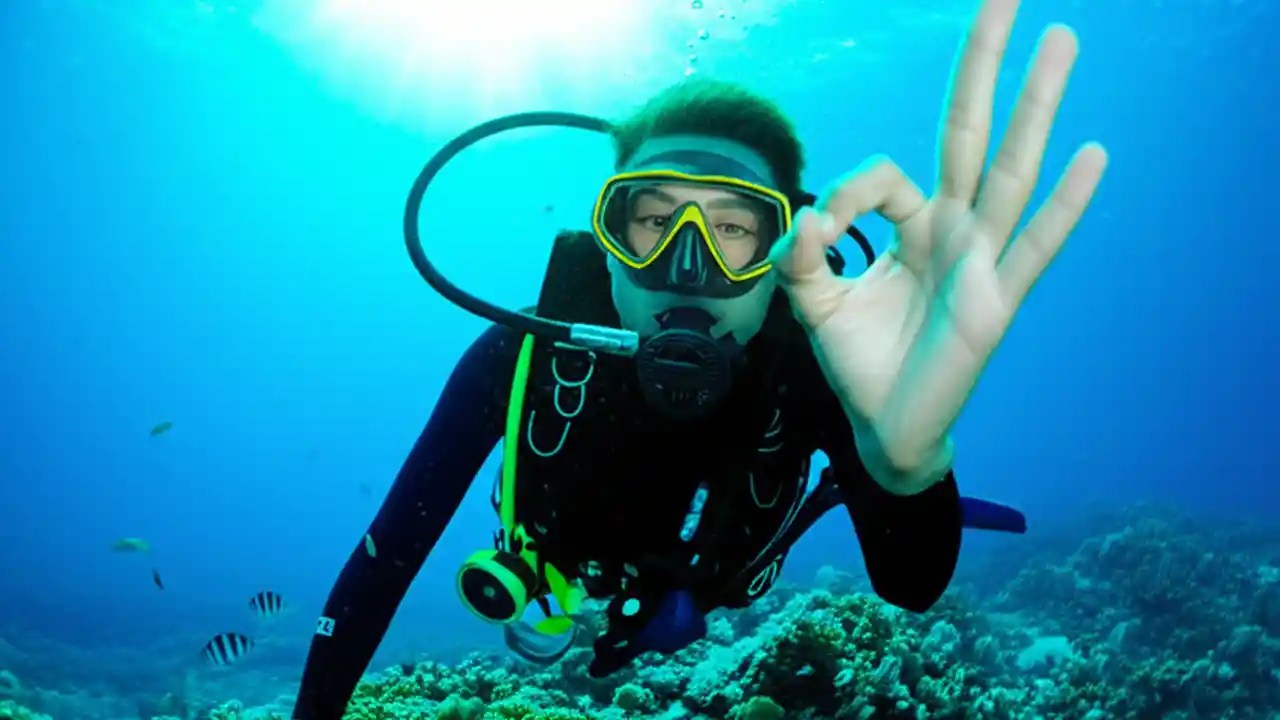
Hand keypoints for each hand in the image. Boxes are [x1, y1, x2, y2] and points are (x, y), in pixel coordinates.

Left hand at [771, 0, 1107, 489]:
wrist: (885, 425)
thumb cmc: (858, 358)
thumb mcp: (815, 303)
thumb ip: (802, 259)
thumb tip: (805, 219)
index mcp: (911, 224)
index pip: (885, 176)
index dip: (849, 195)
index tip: (821, 236)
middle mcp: (952, 229)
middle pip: (969, 133)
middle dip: (982, 68)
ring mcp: (981, 260)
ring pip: (1010, 169)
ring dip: (1035, 105)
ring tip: (1061, 42)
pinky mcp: (996, 301)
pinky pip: (1035, 246)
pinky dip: (1065, 205)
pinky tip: (1092, 158)